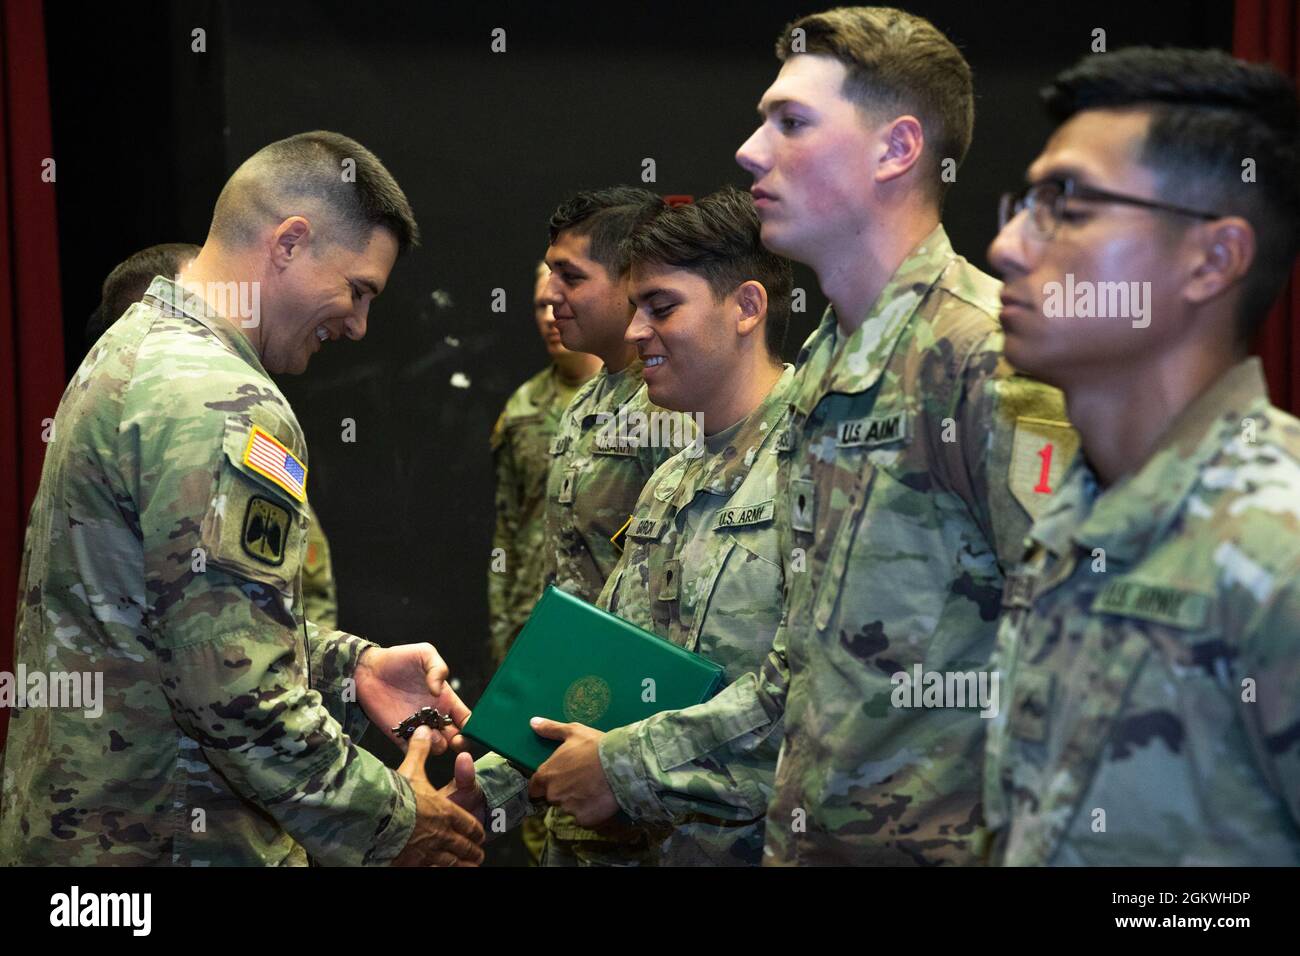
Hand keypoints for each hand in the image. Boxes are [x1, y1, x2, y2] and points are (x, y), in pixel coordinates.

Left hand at [355, 643, 469, 750]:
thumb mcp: (424, 653)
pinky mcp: (399, 734)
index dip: (473, 728)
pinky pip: (412, 751)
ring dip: (438, 744)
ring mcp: (417, 727)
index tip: (470, 730)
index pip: (467, 719)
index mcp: (446, 699)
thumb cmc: (398, 659)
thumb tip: (439, 691)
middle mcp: (435, 716)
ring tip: (428, 731)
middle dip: (461, 744)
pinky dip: (416, 751)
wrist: (368, 670)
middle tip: (455, 740)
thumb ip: (438, 668)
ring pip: (437, 747)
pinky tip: (412, 737)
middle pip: (456, 738)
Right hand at [391, 727, 484, 866]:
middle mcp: (442, 835)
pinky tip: (441, 871)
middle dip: (473, 850)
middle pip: (464, 846)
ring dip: (462, 864)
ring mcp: (429, 853)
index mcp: (446, 812)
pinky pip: (434, 871)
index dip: (476, 830)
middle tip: (478, 854)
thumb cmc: (395, 795)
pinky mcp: (414, 865)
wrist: (376, 820)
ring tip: (468, 866)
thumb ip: (420, 751)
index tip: (480, 835)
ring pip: (453, 862)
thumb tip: (424, 729)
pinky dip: (441, 871)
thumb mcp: (410, 769)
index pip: (468, 824)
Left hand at [528, 718, 618, 826]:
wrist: (622, 765)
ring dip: (578, 802)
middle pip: (553, 798)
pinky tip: (601, 800)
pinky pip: (585, 818)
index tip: (556, 780)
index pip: (534, 788)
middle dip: (564, 792)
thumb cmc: (595, 746)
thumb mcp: (573, 732)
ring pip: (570, 808)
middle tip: (581, 781)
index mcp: (547, 775)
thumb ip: (551, 729)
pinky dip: (591, 812)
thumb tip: (533, 722)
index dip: (543, 785)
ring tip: (594, 789)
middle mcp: (554, 794)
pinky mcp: (585, 820)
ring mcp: (569, 809)